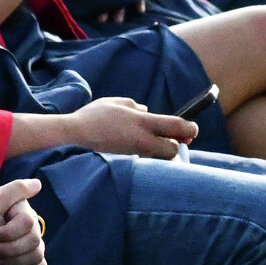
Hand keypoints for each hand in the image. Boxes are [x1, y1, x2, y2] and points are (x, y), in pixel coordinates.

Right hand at [52, 96, 197, 157]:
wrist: (73, 136)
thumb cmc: (93, 116)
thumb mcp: (116, 103)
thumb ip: (135, 106)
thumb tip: (147, 111)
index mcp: (142, 122)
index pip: (176, 127)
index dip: (189, 129)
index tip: (192, 130)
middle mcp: (141, 139)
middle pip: (172, 149)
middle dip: (175, 145)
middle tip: (171, 139)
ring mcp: (134, 152)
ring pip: (159, 157)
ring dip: (160, 151)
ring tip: (150, 143)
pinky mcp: (127, 161)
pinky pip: (146, 160)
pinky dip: (147, 155)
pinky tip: (135, 149)